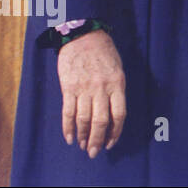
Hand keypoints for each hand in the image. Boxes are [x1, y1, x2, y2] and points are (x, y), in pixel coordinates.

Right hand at [57, 29, 125, 157]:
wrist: (82, 35)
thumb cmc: (103, 51)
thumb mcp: (117, 68)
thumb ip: (116, 88)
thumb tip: (113, 112)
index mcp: (117, 83)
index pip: (119, 114)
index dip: (115, 132)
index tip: (111, 143)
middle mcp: (101, 88)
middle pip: (101, 121)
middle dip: (98, 140)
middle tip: (94, 152)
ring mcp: (84, 89)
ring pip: (84, 119)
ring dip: (83, 136)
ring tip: (83, 146)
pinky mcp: (68, 88)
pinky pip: (68, 112)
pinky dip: (68, 128)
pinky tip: (70, 138)